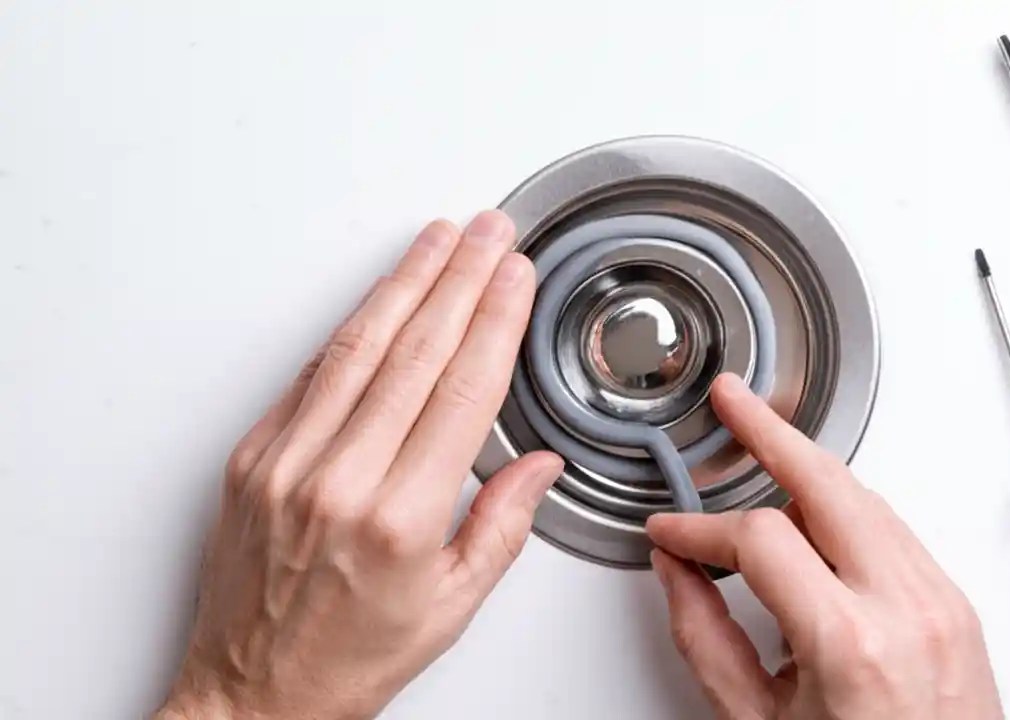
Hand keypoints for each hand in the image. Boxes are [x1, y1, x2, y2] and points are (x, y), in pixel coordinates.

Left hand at [157, 211, 563, 719]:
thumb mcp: (450, 607)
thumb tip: (538, 465)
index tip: (516, 277)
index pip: (462, 391)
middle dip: (458, 279)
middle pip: (413, 351)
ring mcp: (285, 462)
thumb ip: (501, 526)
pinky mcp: (251, 458)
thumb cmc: (347, 661)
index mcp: (399, 519)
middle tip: (488, 233)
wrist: (251, 696)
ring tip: (437, 242)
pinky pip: (309, 375)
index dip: (494, 321)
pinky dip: (350, 328)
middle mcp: (338, 480)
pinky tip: (379, 299)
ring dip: (402, 284)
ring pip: (356, 348)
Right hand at [647, 375, 1002, 719]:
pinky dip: (845, 510)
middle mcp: (908, 607)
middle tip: (732, 401)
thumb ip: (705, 639)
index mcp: (851, 642)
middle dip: (770, 432)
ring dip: (808, 469)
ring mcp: (943, 601)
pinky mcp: (957, 605)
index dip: (700, 527)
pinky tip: (811, 510)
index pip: (758, 539)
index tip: (668, 530)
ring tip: (764, 444)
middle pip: (829, 482)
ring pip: (866, 498)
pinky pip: (893, 531)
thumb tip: (677, 572)